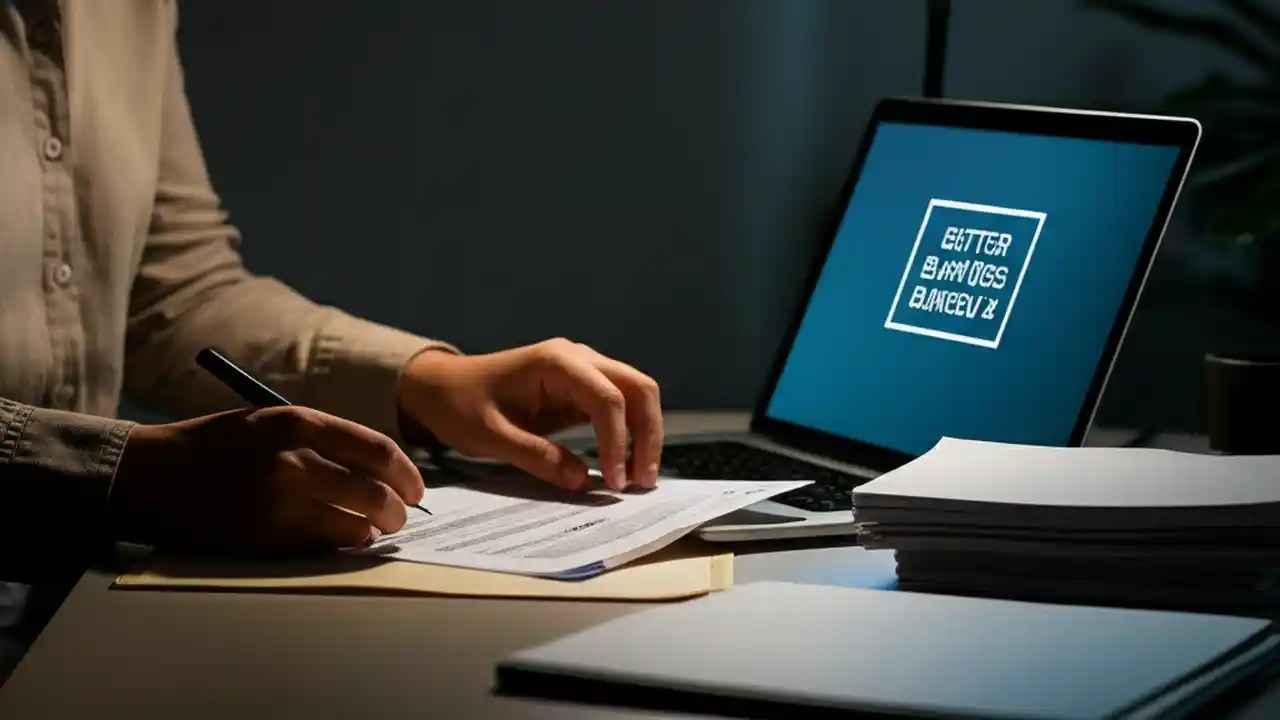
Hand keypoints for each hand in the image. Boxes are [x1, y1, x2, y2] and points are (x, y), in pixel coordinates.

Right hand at [109, 406, 424, 552]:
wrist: (146, 476)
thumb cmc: (213, 446)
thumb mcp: (268, 423)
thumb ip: (322, 442)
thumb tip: (382, 471)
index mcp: (295, 423)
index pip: (376, 450)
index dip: (407, 473)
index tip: (417, 487)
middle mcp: (290, 464)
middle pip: (375, 494)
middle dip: (398, 511)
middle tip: (401, 516)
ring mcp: (277, 506)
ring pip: (354, 528)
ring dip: (370, 533)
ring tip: (369, 530)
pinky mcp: (262, 542)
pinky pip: (321, 550)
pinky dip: (338, 547)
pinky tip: (336, 540)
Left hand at [397, 338, 662, 491]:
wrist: (441, 386)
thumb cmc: (460, 405)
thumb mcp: (489, 436)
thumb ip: (536, 456)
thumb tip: (582, 481)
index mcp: (555, 362)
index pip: (607, 398)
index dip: (617, 441)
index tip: (613, 482)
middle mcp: (578, 358)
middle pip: (638, 387)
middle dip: (647, 434)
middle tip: (642, 483)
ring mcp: (583, 370)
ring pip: (636, 394)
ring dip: (645, 434)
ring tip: (637, 480)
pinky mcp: (582, 388)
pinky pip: (620, 406)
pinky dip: (630, 434)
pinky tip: (624, 467)